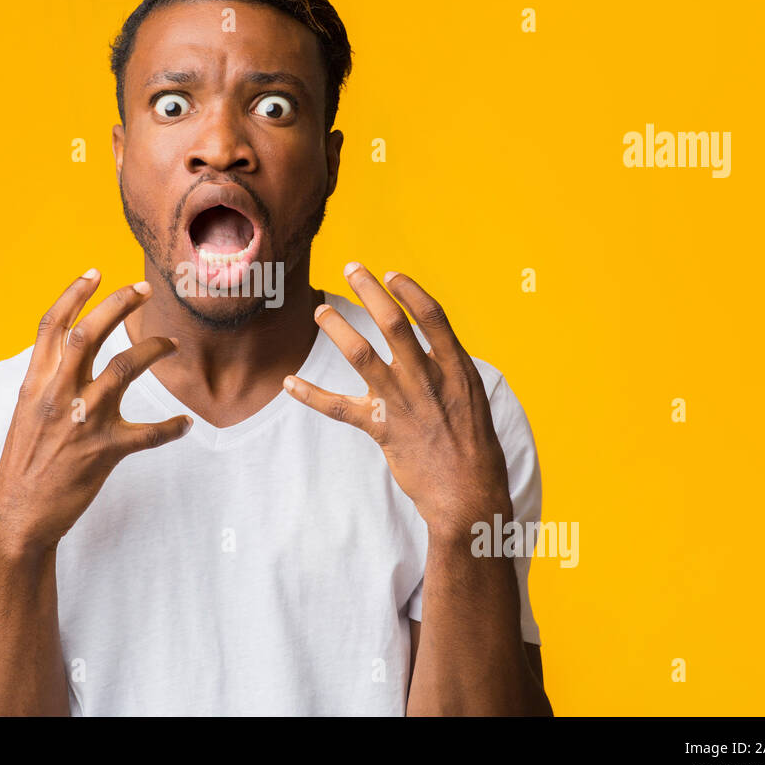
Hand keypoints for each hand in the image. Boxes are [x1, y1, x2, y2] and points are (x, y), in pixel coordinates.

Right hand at [0, 270, 192, 556]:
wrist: (18, 515)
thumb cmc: (24, 464)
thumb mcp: (26, 413)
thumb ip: (47, 381)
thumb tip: (68, 352)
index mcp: (35, 384)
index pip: (51, 325)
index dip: (74, 294)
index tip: (96, 272)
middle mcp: (57, 395)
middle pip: (89, 334)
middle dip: (118, 305)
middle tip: (145, 290)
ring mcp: (82, 421)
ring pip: (123, 369)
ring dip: (153, 349)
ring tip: (172, 343)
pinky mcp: (104, 451)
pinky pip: (148, 434)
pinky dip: (171, 428)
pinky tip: (185, 423)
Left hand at [282, 263, 512, 537]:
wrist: (470, 496)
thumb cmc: (474, 448)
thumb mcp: (473, 398)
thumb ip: (448, 369)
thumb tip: (432, 343)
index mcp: (457, 369)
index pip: (432, 316)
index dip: (410, 291)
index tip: (391, 273)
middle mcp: (429, 380)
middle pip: (393, 324)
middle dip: (370, 291)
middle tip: (352, 268)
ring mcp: (403, 403)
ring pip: (362, 354)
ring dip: (337, 328)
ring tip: (320, 311)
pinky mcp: (382, 429)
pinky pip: (338, 407)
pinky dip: (311, 394)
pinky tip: (289, 382)